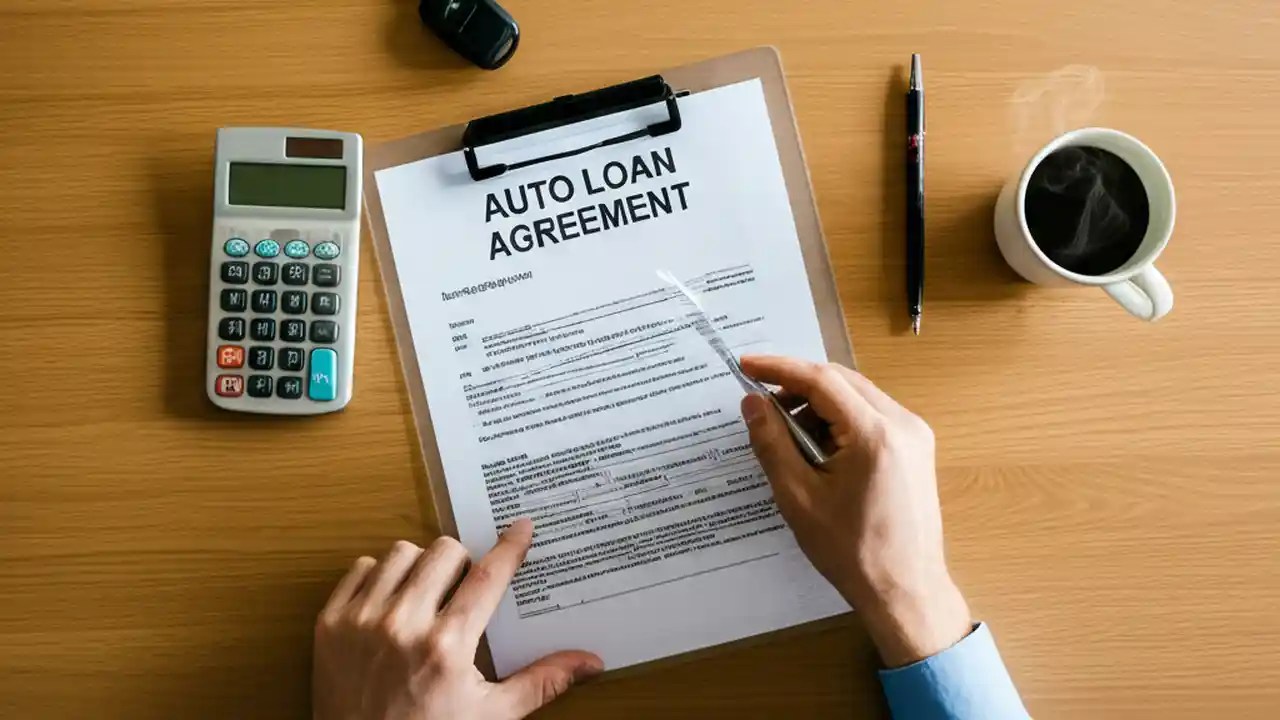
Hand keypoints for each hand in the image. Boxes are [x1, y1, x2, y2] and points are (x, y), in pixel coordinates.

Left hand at [313, 519, 602, 719]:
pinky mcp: (329, 624)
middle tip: (464, 588)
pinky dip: (378, 577)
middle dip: (462, 563)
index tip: (521, 528)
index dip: (510, 547)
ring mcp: (361, 621)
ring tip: (426, 595)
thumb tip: (590, 662)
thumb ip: (542, 682)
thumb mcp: (491, 717)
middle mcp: (403, 625)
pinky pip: (359, 568)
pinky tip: (391, 601)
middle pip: (445, 552)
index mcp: (448, 646)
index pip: (488, 576)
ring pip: (402, 553)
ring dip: (420, 567)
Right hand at [739, 355, 971, 667]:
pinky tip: (819, 445)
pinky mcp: (917, 447)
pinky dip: (841, 417)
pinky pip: (872, 414)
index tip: (746, 364)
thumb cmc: (851, 551)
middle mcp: (902, 424)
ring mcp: (915, 434)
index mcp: (874, 435)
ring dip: (819, 402)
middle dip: (798, 384)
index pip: (821, 379)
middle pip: (841, 380)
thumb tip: (752, 403)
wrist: (905, 589)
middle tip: (762, 403)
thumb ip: (772, 444)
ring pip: (857, 394)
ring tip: (788, 432)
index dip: (780, 367)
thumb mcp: (798, 498)